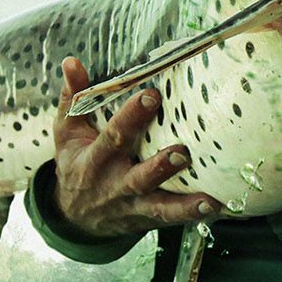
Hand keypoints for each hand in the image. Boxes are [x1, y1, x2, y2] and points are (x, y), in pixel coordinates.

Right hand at [47, 57, 224, 237]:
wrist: (74, 215)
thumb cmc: (76, 163)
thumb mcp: (66, 132)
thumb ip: (73, 97)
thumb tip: (71, 61)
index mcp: (95, 160)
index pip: (113, 137)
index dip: (131, 117)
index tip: (152, 96)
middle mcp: (114, 185)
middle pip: (138, 178)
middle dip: (159, 166)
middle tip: (182, 152)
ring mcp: (133, 205)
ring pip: (158, 206)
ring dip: (182, 204)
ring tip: (207, 196)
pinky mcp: (147, 219)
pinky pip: (171, 219)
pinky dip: (191, 215)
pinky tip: (216, 206)